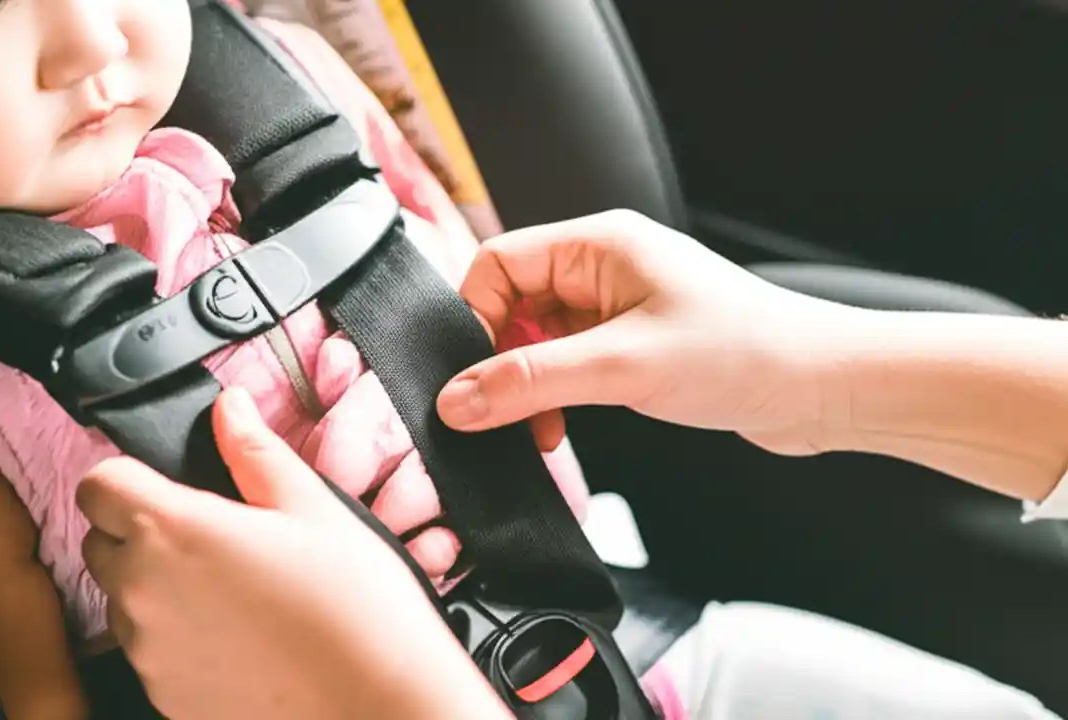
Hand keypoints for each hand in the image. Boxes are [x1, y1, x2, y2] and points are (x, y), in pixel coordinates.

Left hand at [78, 388, 511, 719]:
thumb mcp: (314, 508)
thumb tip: (230, 407)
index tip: (161, 483)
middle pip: (101, 542)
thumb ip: (256, 451)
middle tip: (208, 537)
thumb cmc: (355, 608)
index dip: (127, 476)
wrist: (379, 706)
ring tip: (232, 591)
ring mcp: (150, 651)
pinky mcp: (163, 697)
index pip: (98, 484)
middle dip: (140, 531)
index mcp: (175, 530)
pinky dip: (176, 637)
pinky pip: (149, 651)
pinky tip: (237, 636)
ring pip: (123, 599)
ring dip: (157, 586)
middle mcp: (145, 591)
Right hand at [437, 210, 857, 454]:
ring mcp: (619, 310)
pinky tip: (562, 428)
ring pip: (538, 341)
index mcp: (600, 246)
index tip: (469, 374)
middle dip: (501, 360)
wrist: (822, 388)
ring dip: (528, 387)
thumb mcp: (622, 367)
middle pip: (513, 305)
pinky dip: (555, 399)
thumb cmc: (747, 352)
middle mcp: (605, 270)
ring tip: (540, 429)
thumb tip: (459, 398)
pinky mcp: (633, 347)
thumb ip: (532, 382)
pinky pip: (568, 366)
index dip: (475, 316)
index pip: (499, 262)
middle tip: (502, 410)